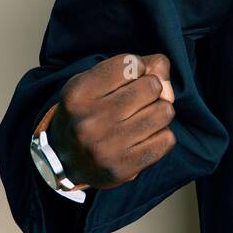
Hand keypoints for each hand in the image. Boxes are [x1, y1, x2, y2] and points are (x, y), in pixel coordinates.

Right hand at [45, 53, 176, 188]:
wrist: (65, 159)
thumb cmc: (89, 109)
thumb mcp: (97, 79)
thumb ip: (137, 66)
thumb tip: (165, 82)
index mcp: (78, 94)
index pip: (132, 64)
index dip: (136, 68)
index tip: (125, 80)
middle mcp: (89, 121)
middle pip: (152, 86)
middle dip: (151, 90)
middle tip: (136, 101)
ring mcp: (106, 147)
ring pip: (165, 111)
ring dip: (159, 112)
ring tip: (141, 118)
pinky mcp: (122, 168)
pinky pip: (167, 139)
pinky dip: (161, 135)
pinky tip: (144, 137)